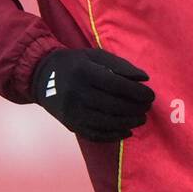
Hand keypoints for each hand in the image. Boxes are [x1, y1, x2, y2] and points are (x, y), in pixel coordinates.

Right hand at [30, 47, 154, 141]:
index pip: (117, 85)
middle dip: (135, 108)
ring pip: (106, 122)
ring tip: (141, 119)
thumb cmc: (75, 63)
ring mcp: (73, 112)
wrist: (42, 76)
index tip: (150, 95)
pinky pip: (95, 134)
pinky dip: (113, 135)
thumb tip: (144, 78)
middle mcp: (77, 93)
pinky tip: (127, 131)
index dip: (137, 92)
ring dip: (128, 123)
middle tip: (147, 108)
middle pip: (113, 105)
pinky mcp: (70, 124)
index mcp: (84, 72)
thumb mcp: (96, 56)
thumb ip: (121, 65)